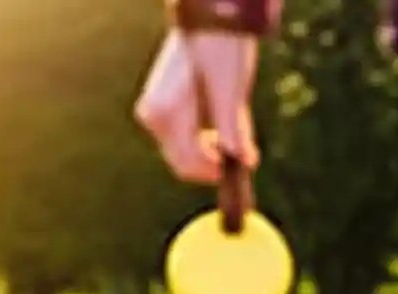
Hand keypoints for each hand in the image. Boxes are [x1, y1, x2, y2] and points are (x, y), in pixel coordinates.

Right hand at [135, 30, 259, 183]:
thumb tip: (245, 162)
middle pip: (183, 159)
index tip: (242, 166)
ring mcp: (153, 110)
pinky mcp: (158, 103)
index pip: (187, 163)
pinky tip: (221, 115)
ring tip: (235, 124)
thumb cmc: (222, 48)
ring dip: (210, 144)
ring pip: (183, 147)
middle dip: (213, 158)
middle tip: (243, 146)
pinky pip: (180, 131)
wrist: (210, 18)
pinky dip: (202, 131)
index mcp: (166, 116)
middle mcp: (153, 116)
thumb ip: (234, 132)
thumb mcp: (231, 93)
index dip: (215, 172)